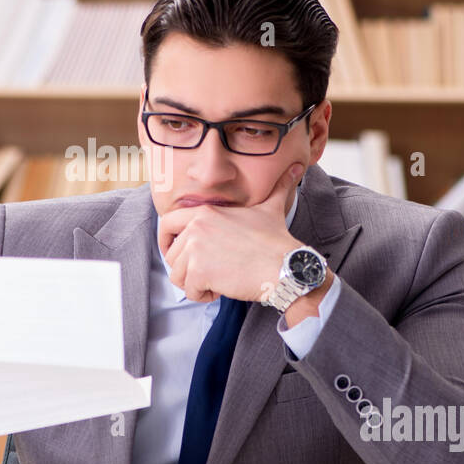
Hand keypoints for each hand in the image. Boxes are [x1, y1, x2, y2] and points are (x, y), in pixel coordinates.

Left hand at [159, 162, 305, 302]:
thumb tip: (297, 167)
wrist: (284, 267)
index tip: (175, 251)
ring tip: (217, 281)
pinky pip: (189, 291)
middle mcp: (196, 228)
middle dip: (185, 268)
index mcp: (205, 213)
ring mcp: (196, 250)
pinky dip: (202, 296)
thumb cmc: (276, 242)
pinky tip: (220, 290)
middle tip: (205, 273)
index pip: (166, 222)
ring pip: (177, 276)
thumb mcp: (271, 208)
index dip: (166, 240)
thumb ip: (277, 188)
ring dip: (195, 284)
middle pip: (172, 255)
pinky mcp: (199, 272)